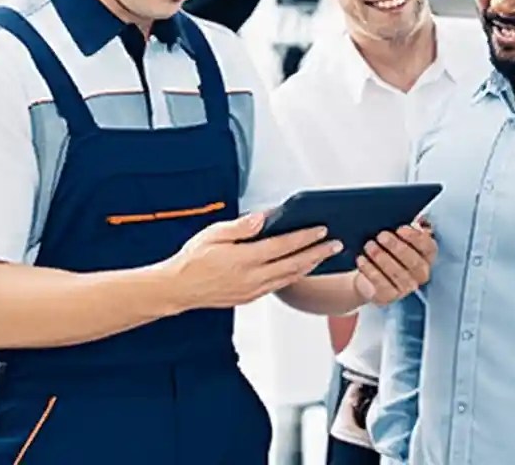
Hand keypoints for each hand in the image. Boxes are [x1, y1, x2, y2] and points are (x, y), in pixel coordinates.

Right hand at [164, 212, 342, 310]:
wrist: (179, 289)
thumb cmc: (193, 259)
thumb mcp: (213, 234)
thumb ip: (241, 227)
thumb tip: (263, 218)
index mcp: (244, 259)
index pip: (283, 246)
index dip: (305, 237)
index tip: (321, 230)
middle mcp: (252, 278)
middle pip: (294, 264)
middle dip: (318, 253)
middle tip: (336, 244)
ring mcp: (252, 290)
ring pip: (289, 277)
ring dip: (310, 266)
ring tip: (325, 256)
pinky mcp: (250, 297)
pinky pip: (279, 285)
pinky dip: (294, 276)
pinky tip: (301, 268)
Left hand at [352, 218, 435, 305]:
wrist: (368, 275)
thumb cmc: (386, 252)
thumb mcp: (396, 238)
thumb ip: (406, 231)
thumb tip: (417, 223)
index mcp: (426, 257)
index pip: (429, 248)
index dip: (416, 238)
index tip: (400, 229)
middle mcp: (420, 274)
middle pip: (414, 262)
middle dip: (397, 247)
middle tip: (381, 236)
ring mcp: (406, 288)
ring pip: (398, 274)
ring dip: (382, 257)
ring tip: (369, 246)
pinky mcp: (390, 296)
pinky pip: (382, 285)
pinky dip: (371, 270)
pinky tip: (362, 259)